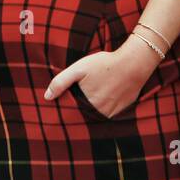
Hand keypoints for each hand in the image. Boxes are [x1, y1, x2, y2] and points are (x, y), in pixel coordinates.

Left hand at [45, 37, 159, 117]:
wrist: (133, 64)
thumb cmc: (105, 64)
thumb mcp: (79, 68)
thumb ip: (61, 82)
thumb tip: (47, 97)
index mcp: (86, 103)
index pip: (71, 110)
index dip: (69, 105)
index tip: (69, 98)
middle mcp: (98, 112)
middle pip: (83, 113)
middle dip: (80, 106)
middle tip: (86, 91)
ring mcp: (110, 113)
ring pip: (95, 115)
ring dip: (93, 108)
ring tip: (96, 92)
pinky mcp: (120, 111)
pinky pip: (108, 114)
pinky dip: (104, 108)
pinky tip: (106, 95)